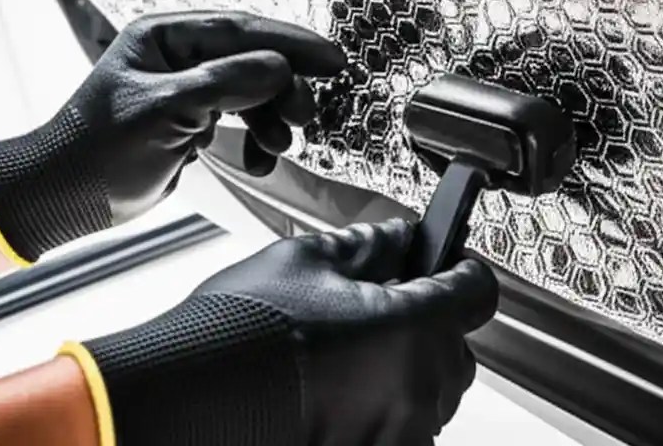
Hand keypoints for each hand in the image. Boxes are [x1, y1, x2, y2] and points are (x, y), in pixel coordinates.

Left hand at [0, 11, 344, 261]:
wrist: (64, 198)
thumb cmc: (100, 151)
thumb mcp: (168, 110)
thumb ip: (229, 82)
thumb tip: (282, 67)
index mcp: (165, 36)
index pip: (243, 29)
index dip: (293, 43)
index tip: (334, 61)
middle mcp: (178, 55)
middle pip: (254, 59)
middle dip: (285, 88)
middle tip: (306, 116)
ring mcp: (186, 88)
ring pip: (253, 91)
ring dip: (273, 118)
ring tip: (280, 145)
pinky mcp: (191, 121)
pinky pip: (241, 119)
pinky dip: (256, 139)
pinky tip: (258, 159)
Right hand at [75, 219, 498, 445]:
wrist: (185, 406)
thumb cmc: (237, 336)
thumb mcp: (305, 262)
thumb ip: (368, 247)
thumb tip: (400, 237)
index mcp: (413, 329)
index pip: (477, 292)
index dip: (461, 270)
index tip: (448, 263)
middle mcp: (418, 392)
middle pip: (455, 349)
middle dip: (427, 326)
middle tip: (378, 309)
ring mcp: (399, 436)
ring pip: (429, 396)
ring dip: (403, 373)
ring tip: (344, 356)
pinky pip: (400, 429)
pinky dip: (379, 411)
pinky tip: (335, 393)